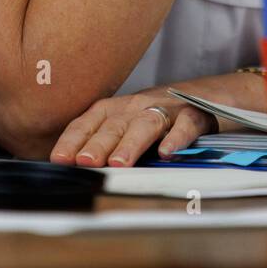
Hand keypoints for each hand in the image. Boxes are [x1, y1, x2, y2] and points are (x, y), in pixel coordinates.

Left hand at [47, 86, 222, 167]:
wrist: (206, 96)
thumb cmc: (158, 118)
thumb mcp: (128, 124)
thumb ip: (105, 143)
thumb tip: (72, 171)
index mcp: (117, 108)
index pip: (89, 121)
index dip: (73, 139)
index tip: (59, 159)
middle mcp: (138, 105)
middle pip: (115, 124)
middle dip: (97, 143)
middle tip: (84, 162)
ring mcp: (167, 109)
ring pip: (145, 123)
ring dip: (130, 143)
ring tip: (118, 164)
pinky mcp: (194, 115)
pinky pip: (185, 126)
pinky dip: (176, 139)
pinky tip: (167, 153)